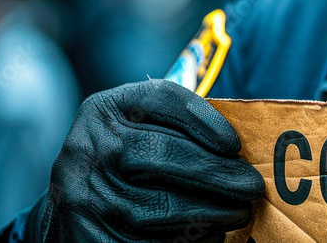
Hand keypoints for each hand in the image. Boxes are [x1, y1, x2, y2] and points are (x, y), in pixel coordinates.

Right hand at [24, 79, 263, 241]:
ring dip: (211, 211)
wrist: (74, 201)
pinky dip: (189, 240)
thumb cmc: (124, 159)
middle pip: (165, 153)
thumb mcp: (138, 127)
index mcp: (106, 109)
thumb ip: (178, 126)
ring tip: (239, 212)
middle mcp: (89, 146)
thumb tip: (239, 149)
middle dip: (218, 172)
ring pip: (160, 205)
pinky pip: (149, 242)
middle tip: (252, 186)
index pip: (162, 99)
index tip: (235, 144)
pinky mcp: (87, 236)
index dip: (204, 120)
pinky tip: (211, 233)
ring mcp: (84, 193)